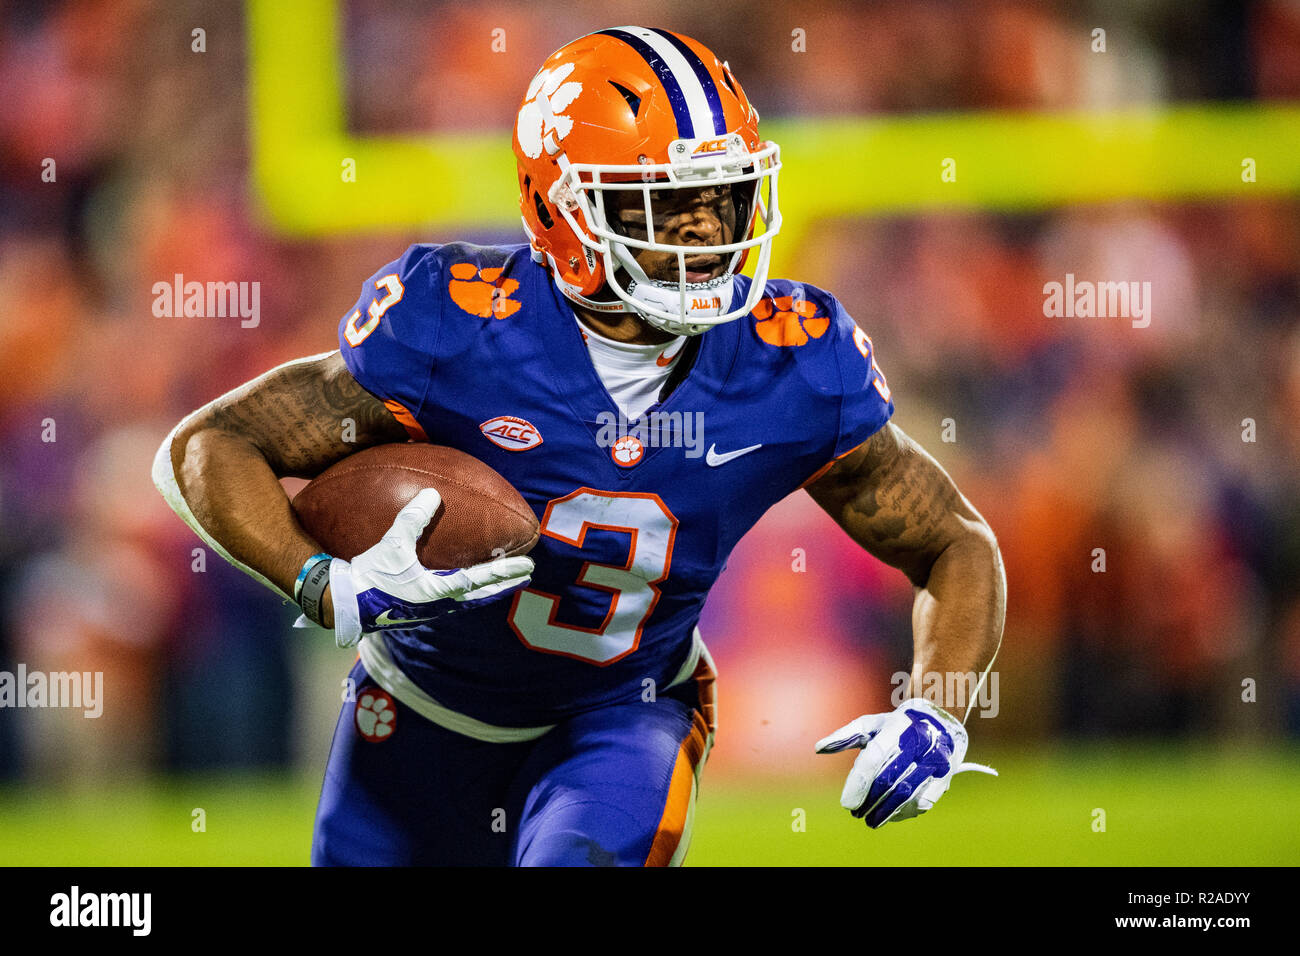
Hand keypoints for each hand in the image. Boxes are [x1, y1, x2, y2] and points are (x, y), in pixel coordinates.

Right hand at [326, 488, 533, 647]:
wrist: (347, 605)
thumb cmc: (371, 576)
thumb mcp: (391, 545)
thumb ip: (412, 519)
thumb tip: (432, 494)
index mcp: (438, 590)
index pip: (480, 579)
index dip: (505, 571)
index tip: (527, 566)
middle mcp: (441, 604)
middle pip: (482, 594)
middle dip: (505, 584)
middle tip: (527, 575)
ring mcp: (432, 610)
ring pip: (470, 600)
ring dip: (490, 590)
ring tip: (504, 582)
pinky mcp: (422, 610)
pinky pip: (455, 600)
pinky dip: (471, 592)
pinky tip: (469, 585)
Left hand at [814, 698, 996, 828]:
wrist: (941, 721)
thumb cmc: (897, 725)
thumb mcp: (871, 724)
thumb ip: (845, 736)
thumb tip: (818, 748)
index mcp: (895, 727)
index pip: (873, 758)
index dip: (859, 783)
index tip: (846, 804)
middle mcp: (916, 742)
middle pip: (889, 780)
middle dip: (870, 801)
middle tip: (856, 814)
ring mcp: (933, 759)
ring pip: (907, 794)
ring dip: (887, 812)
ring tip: (872, 821)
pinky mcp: (945, 774)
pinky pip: (925, 800)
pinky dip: (906, 812)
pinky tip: (893, 816)